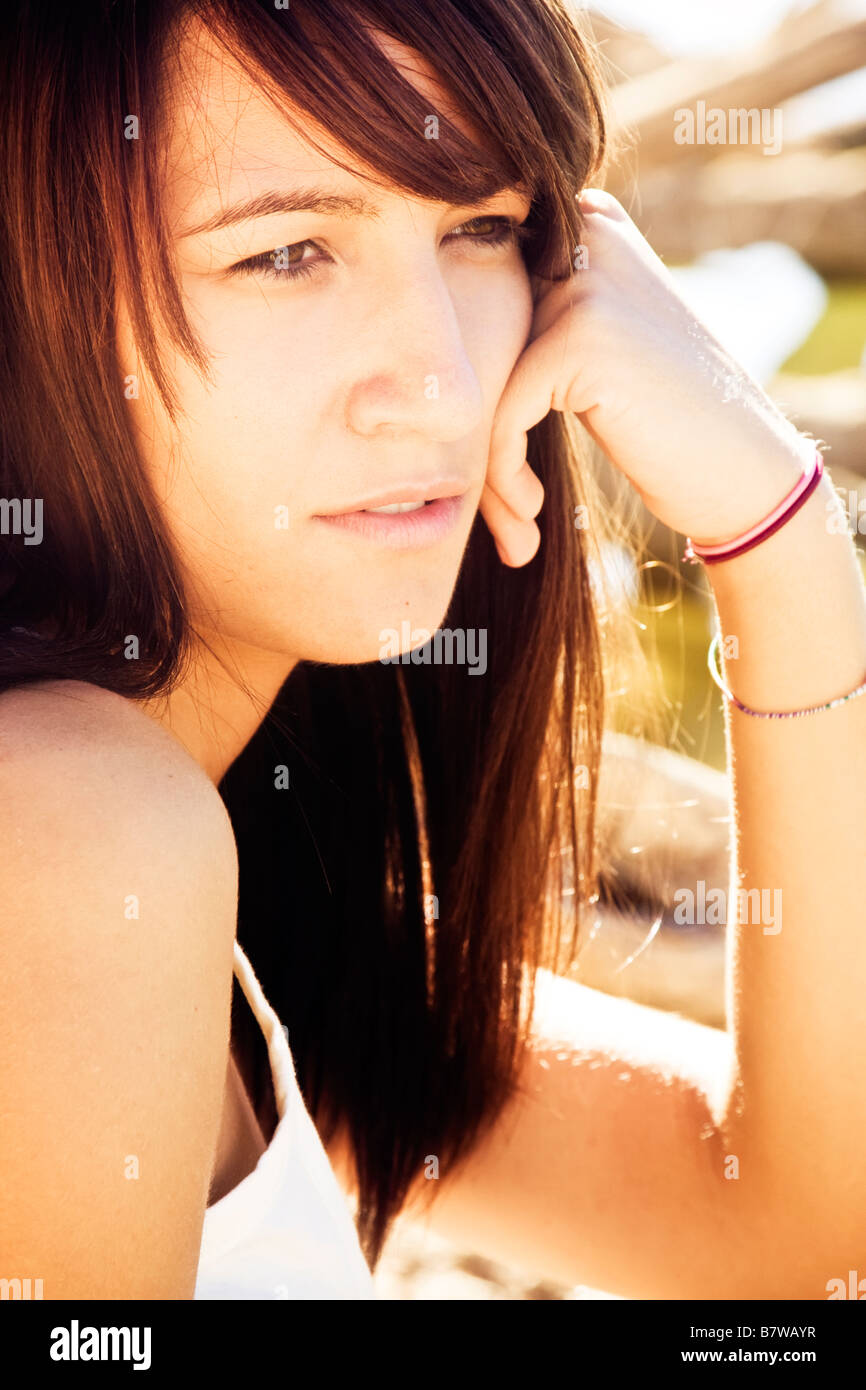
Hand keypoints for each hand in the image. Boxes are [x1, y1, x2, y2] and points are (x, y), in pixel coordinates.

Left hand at [481, 188, 814, 566]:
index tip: (488, 467)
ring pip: (481, 387)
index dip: (467, 384)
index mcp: (586, 223)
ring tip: (514, 521)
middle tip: (501, 505)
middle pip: (475, 341)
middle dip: (472, 432)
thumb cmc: (666, 420)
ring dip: (488, 470)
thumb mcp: (600, 342)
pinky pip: (499, 417)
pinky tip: (530, 516)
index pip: (479, 293)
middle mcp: (584, 235)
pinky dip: (504, 477)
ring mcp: (584, 283)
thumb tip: (430, 324)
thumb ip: (538, 309)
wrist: (742, 470)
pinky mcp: (578, 337)